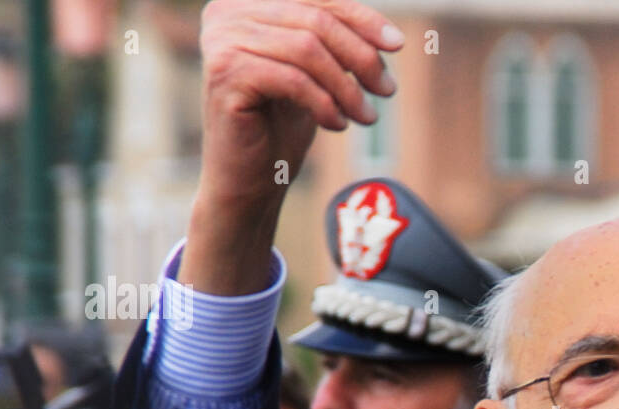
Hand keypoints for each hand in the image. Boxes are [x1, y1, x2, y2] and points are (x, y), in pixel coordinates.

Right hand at [182, 0, 403, 293]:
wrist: (248, 180)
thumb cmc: (280, 125)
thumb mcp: (315, 74)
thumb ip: (335, 42)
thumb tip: (388, 35)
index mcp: (246, 3)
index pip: (316, 0)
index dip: (362, 19)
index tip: (398, 46)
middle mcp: (226, 12)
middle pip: (314, 20)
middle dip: (361, 57)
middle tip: (387, 91)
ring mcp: (221, 41)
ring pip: (307, 49)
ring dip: (347, 87)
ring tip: (367, 116)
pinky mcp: (224, 74)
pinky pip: (294, 79)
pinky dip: (325, 103)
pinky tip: (337, 125)